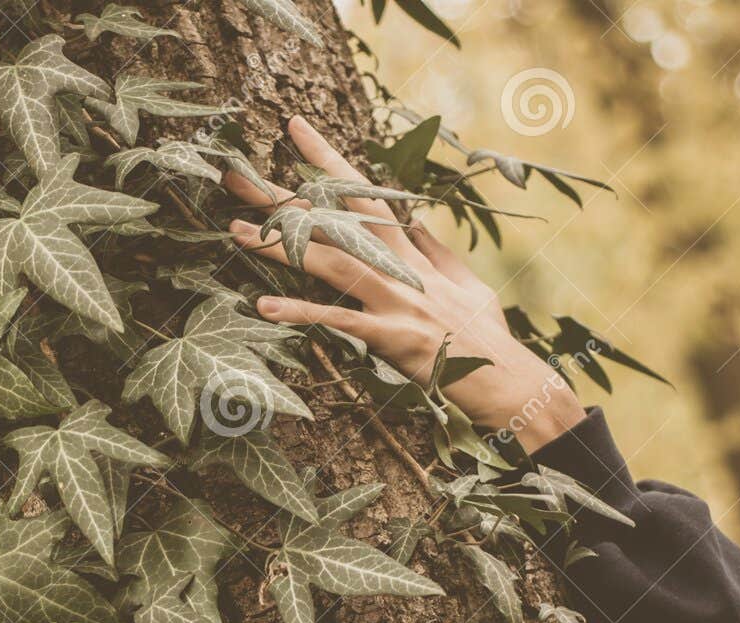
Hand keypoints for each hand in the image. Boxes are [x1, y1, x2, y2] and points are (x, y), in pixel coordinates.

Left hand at [226, 116, 586, 452]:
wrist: (506, 376)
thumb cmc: (484, 334)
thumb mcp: (462, 281)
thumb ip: (431, 251)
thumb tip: (412, 223)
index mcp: (408, 252)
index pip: (361, 192)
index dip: (325, 160)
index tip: (293, 128)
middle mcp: (395, 267)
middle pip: (331, 221)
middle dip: (281, 198)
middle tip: (234, 176)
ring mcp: (391, 299)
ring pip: (327, 261)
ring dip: (277, 246)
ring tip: (233, 230)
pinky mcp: (388, 335)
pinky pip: (336, 320)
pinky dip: (299, 312)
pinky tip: (263, 306)